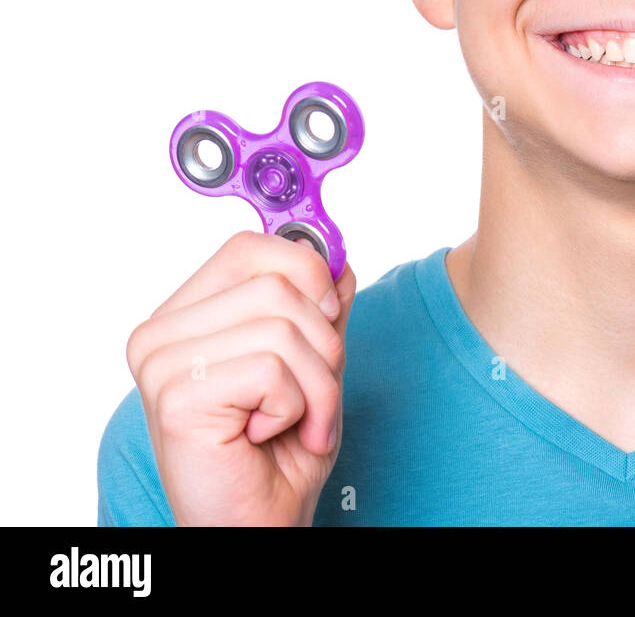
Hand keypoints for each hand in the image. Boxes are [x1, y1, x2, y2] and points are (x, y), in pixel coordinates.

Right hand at [125, 231, 354, 525]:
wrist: (258, 524)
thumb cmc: (279, 452)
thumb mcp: (314, 363)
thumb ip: (320, 307)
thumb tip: (338, 258)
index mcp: (185, 314)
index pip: (250, 247)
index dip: (306, 271)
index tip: (328, 313)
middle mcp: (160, 333)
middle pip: (278, 283)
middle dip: (323, 342)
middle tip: (313, 392)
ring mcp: (161, 363)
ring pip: (283, 325)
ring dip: (316, 382)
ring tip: (296, 420)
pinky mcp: (177, 397)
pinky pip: (272, 368)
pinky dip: (296, 405)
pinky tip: (267, 434)